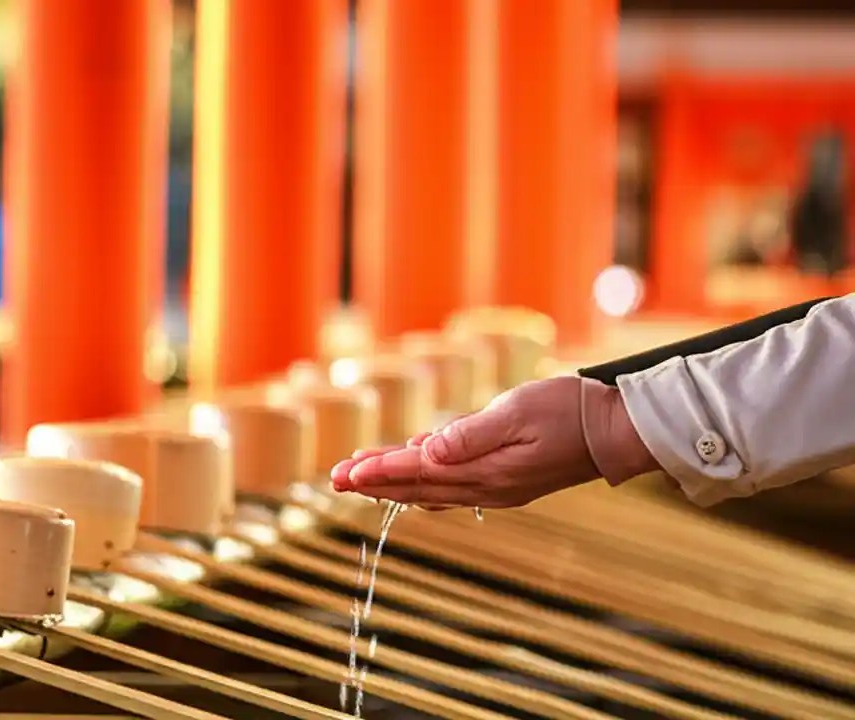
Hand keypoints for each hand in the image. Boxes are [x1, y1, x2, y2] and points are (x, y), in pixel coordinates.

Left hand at [329, 376, 658, 508]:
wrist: (616, 430)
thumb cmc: (569, 411)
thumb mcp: (518, 412)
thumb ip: (471, 434)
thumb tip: (429, 450)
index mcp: (485, 471)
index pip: (418, 472)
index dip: (379, 471)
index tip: (345, 472)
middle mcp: (485, 486)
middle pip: (417, 487)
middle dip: (374, 482)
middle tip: (334, 478)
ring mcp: (496, 486)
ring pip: (431, 488)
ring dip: (393, 483)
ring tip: (359, 478)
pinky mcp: (505, 479)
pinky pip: (451, 485)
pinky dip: (423, 480)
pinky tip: (412, 470)